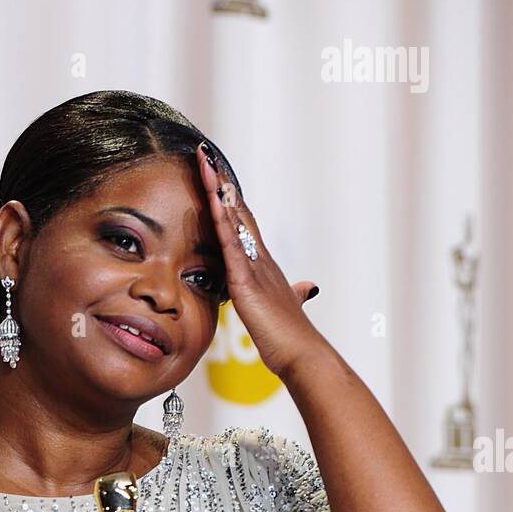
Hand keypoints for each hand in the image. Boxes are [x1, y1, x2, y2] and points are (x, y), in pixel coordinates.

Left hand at [196, 142, 321, 379]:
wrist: (303, 355)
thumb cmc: (292, 339)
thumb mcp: (287, 309)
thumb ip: (295, 295)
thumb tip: (307, 289)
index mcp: (265, 266)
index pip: (243, 225)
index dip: (230, 201)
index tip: (218, 177)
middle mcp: (261, 259)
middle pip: (238, 212)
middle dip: (222, 185)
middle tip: (207, 156)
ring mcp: (255, 267)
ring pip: (234, 220)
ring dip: (218, 191)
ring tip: (205, 163)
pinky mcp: (247, 281)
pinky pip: (231, 244)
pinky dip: (222, 221)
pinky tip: (213, 201)